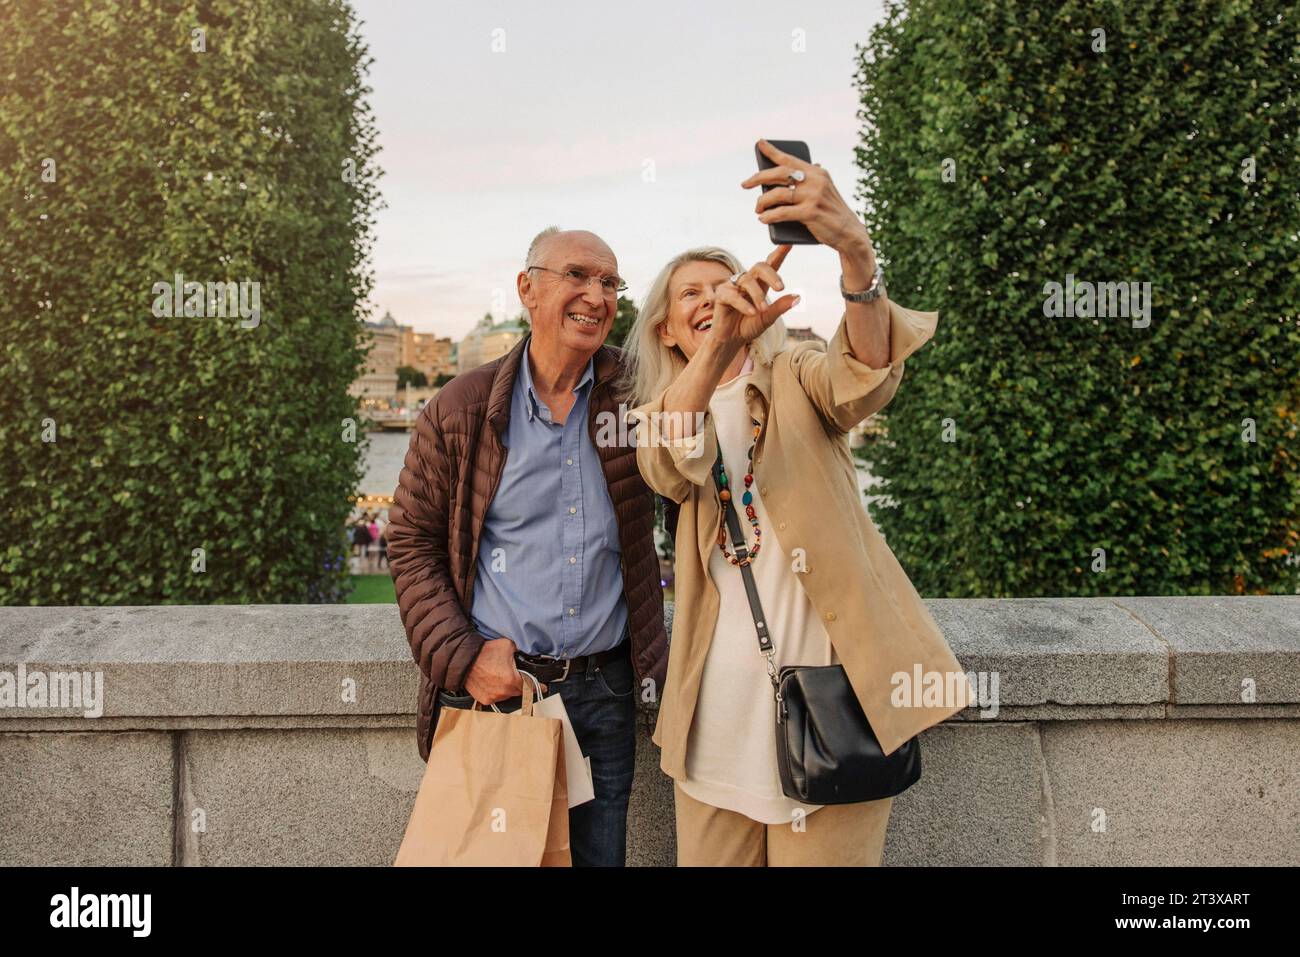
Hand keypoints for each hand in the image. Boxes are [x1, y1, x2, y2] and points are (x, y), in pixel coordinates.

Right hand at [464, 637, 546, 704]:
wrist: (465, 658)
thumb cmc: (484, 652)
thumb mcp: (508, 646)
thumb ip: (520, 652)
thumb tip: (525, 652)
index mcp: (512, 680)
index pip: (531, 687)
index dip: (538, 687)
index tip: (543, 688)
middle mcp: (503, 692)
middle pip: (519, 691)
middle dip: (520, 684)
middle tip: (516, 676)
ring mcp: (493, 697)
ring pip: (507, 695)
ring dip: (508, 688)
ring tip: (501, 676)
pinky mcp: (484, 699)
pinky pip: (496, 697)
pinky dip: (497, 691)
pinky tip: (494, 682)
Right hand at [707, 244, 800, 346]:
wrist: (731, 340)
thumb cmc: (749, 325)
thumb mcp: (768, 318)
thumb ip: (780, 307)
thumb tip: (798, 297)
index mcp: (760, 284)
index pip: (771, 265)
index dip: (779, 253)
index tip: (788, 243)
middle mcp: (747, 281)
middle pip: (759, 267)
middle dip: (772, 275)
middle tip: (781, 288)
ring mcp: (733, 286)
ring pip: (747, 281)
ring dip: (757, 295)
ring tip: (762, 310)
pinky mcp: (721, 295)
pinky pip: (732, 295)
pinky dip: (743, 304)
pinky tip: (751, 312)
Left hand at [742, 139, 873, 256]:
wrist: (849, 232)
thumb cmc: (830, 213)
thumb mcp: (822, 192)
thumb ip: (806, 184)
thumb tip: (776, 183)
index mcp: (817, 172)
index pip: (790, 159)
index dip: (772, 151)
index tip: (759, 143)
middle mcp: (815, 180)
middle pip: (779, 174)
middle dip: (758, 177)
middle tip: (745, 184)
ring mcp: (813, 196)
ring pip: (778, 194)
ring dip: (762, 201)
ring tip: (757, 209)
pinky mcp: (811, 212)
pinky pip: (782, 212)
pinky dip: (769, 216)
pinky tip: (763, 219)